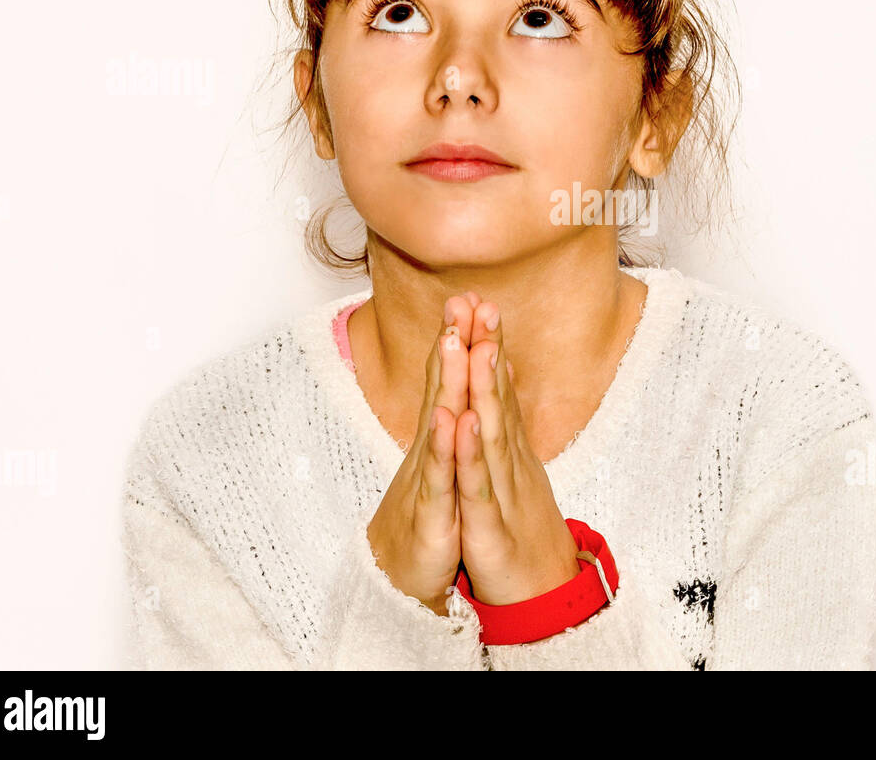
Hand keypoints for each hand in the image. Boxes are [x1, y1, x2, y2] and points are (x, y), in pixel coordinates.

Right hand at [364, 292, 480, 615]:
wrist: (402, 579)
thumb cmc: (430, 517)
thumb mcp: (448, 467)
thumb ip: (457, 423)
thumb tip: (469, 386)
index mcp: (443, 439)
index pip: (452, 381)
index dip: (463, 340)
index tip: (473, 297)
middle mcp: (431, 449)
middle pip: (442, 388)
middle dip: (451, 344)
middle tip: (459, 299)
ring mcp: (428, 478)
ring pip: (439, 422)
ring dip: (445, 381)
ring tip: (452, 341)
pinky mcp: (431, 513)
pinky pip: (439, 476)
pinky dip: (445, 447)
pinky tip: (451, 419)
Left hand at [453, 299, 582, 604]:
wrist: (543, 597)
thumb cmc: (523, 535)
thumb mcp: (514, 477)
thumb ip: (508, 430)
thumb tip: (506, 386)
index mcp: (509, 453)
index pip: (498, 391)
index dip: (489, 346)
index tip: (479, 302)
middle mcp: (510, 464)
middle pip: (498, 400)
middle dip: (488, 350)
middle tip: (481, 303)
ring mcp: (503, 493)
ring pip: (493, 434)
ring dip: (487, 389)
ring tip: (480, 346)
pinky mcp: (491, 527)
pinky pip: (479, 487)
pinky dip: (472, 454)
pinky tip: (465, 422)